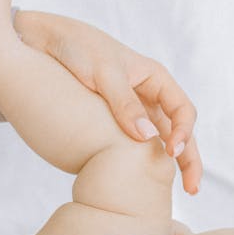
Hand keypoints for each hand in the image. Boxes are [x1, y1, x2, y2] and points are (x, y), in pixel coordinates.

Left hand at [14, 10, 202, 194]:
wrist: (42, 41)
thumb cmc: (76, 47)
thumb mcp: (102, 72)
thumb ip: (124, 103)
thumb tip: (147, 137)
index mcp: (154, 78)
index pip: (183, 109)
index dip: (184, 132)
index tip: (171, 152)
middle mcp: (148, 95)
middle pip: (179, 130)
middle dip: (189, 159)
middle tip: (191, 189)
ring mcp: (132, 110)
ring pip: (159, 140)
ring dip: (168, 165)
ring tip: (175, 193)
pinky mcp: (112, 121)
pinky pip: (133, 143)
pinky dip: (141, 160)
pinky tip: (139, 180)